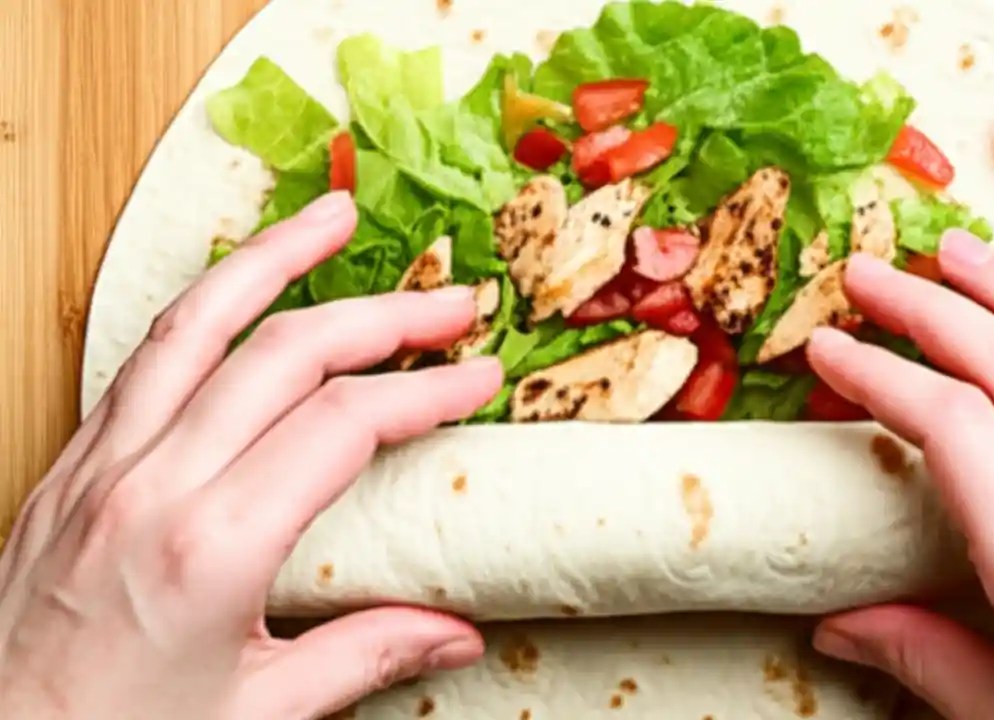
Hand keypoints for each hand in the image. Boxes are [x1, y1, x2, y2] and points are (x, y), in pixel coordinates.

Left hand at [0, 193, 501, 719]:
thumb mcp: (256, 713)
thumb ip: (364, 657)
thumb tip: (455, 634)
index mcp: (211, 548)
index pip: (342, 425)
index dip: (424, 389)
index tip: (479, 376)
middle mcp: (151, 485)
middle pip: (284, 354)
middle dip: (383, 315)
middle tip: (448, 300)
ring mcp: (100, 464)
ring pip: (194, 324)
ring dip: (272, 260)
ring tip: (328, 218)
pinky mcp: (68, 465)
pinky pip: (140, 357)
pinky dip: (200, 308)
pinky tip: (236, 292)